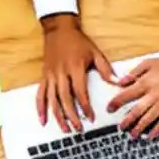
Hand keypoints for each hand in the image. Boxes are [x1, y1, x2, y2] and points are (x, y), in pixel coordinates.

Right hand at [38, 14, 117, 132]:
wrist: (59, 29)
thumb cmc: (79, 42)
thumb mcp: (95, 53)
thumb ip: (106, 69)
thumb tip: (118, 82)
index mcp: (75, 68)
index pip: (80, 92)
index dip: (85, 106)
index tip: (91, 117)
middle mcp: (61, 73)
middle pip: (65, 99)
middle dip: (72, 116)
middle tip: (78, 129)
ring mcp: (51, 76)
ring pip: (52, 100)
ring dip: (58, 116)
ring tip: (65, 129)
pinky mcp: (44, 76)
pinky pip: (40, 94)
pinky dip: (40, 108)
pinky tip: (43, 119)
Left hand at [107, 48, 158, 138]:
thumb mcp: (149, 62)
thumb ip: (134, 72)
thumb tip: (121, 81)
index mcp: (146, 82)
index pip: (126, 95)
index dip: (116, 103)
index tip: (109, 109)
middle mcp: (153, 95)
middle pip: (136, 111)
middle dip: (126, 121)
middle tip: (120, 128)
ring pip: (148, 119)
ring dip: (139, 128)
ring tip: (133, 135)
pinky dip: (156, 130)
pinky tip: (151, 135)